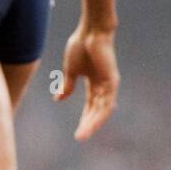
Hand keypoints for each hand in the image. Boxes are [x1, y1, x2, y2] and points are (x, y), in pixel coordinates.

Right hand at [55, 24, 119, 140]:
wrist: (90, 31)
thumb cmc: (80, 46)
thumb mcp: (70, 70)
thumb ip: (67, 85)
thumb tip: (58, 99)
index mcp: (94, 84)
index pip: (91, 106)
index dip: (85, 119)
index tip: (78, 132)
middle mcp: (103, 86)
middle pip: (97, 111)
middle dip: (88, 124)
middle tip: (79, 138)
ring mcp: (109, 85)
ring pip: (102, 110)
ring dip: (93, 123)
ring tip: (82, 135)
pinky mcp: (112, 82)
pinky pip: (106, 103)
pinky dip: (99, 115)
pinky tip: (90, 123)